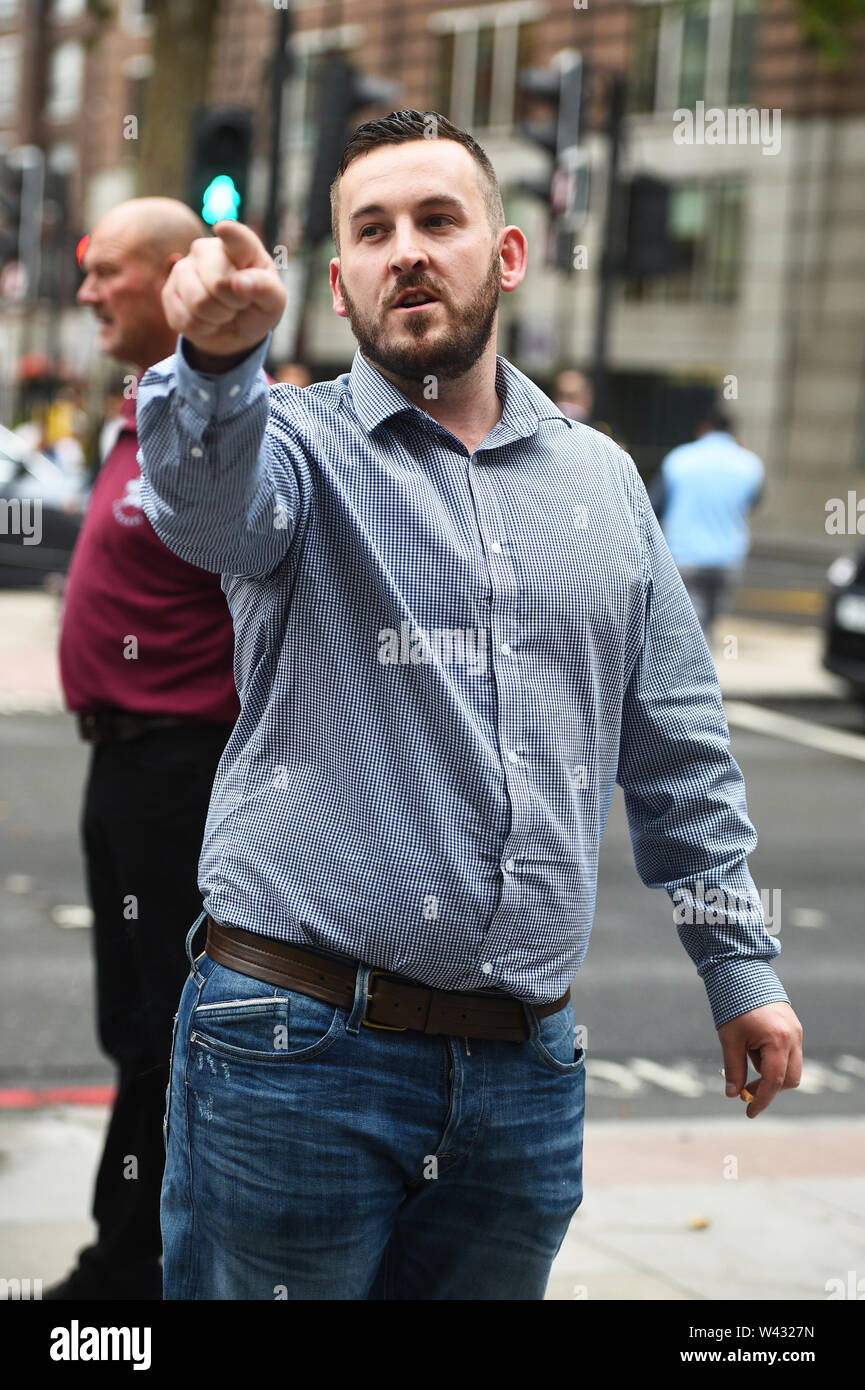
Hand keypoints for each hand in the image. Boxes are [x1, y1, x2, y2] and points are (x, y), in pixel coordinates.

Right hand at [161, 221, 286, 365]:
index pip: (236, 237)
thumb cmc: (257, 307)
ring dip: (216, 318)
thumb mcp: (274, 302)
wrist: (234, 329)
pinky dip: (202, 329)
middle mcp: (207, 249)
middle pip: (218, 283)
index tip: (223, 229)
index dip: (230, 233)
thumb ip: (265, 289)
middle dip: (232, 304)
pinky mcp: (169, 292)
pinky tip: (207, 320)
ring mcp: (184, 268)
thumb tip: (240, 283)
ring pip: (199, 303)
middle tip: (238, 305)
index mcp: (240, 246)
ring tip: (223, 313)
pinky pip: (185, 320)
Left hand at [718, 1001, 802, 1117]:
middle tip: (746, 1088)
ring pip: (790, 1066)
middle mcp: (793, 1037)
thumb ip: (733, 1069)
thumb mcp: (730, 1039)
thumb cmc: (733, 1005)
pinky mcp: (794, 1026)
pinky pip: (789, 1052)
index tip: (749, 1112)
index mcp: (778, 1041)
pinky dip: (773, 1058)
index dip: (762, 1100)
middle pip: (790, 1079)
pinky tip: (754, 1044)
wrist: (742, 973)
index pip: (774, 1082)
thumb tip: (732, 1094)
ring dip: (770, 1070)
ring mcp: (796, 1031)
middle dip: (769, 1088)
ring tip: (747, 1051)